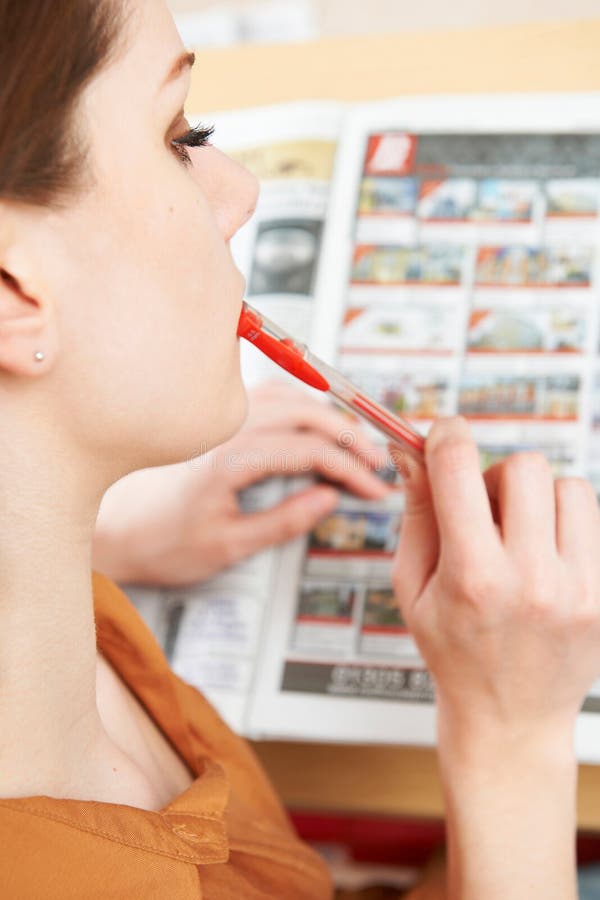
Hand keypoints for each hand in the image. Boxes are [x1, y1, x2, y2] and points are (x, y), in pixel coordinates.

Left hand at [93, 381, 390, 585]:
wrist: (115, 528)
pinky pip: (272, 397)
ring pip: (293, 399)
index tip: (375, 488)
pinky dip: (305, 405)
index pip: (311, 451)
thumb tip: (328, 500)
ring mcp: (223, 420)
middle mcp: (229, 430)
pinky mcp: (219, 421)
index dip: (352, 469)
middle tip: (380, 464)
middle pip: (309, 415)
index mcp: (232, 460)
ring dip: (332, 418)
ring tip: (359, 444)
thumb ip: (282, 522)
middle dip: (352, 438)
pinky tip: (318, 422)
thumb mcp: (226, 547)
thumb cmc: (160, 540)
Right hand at [391, 416, 599, 744]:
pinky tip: (547, 556)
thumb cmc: (452, 652)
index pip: (460, 467)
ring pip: (569, 487)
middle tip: (486, 510)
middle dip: (497, 477)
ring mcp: (578, 589)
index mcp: (472, 577)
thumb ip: (415, 512)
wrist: (509, 719)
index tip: (444, 436)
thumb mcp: (413, 585)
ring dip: (539, 500)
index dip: (447, 437)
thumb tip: (410, 449)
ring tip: (522, 537)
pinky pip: (594, 519)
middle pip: (524, 467)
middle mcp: (531, 580)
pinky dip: (567, 524)